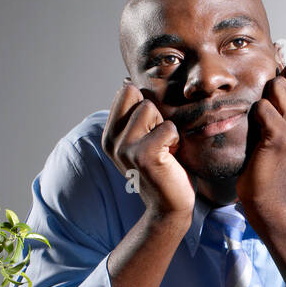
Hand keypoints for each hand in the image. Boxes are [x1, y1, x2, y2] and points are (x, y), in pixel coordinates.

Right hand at [102, 80, 194, 219]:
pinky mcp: (144, 155)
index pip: (125, 91)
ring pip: (150, 108)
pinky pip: (168, 127)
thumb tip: (126, 81)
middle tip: (158, 141)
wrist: (169, 206)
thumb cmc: (163, 168)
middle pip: (137, 95)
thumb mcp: (141, 139)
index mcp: (110, 135)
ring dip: (165, 127)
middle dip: (154, 114)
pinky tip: (171, 158)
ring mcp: (126, 148)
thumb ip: (134, 115)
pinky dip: (175, 140)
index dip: (145, 106)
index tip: (150, 133)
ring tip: (164, 150)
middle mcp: (113, 141)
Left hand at [237, 61, 285, 213]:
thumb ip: (285, 105)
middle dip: (276, 80)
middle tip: (267, 106)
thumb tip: (274, 76)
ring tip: (261, 120)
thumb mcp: (284, 130)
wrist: (269, 197)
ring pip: (279, 84)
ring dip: (264, 97)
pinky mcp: (280, 137)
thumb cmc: (268, 161)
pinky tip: (256, 131)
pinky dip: (255, 114)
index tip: (274, 97)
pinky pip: (263, 106)